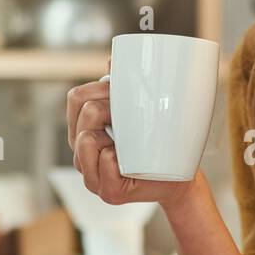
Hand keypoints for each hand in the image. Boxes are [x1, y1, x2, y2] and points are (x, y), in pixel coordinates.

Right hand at [66, 74, 195, 211]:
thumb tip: (113, 61)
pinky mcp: (109, 193)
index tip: (121, 91)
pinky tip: (131, 161)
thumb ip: (123, 89)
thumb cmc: (157, 145)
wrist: (179, 179)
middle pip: (83, 115)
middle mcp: (82, 154)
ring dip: (111, 134)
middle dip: (108, 108)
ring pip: (87, 140)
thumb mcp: (139, 114)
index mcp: (84, 132)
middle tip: (132, 117)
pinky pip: (106, 163)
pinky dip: (117, 158)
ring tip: (130, 143)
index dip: (98, 88)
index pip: (75, 99)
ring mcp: (93, 176)